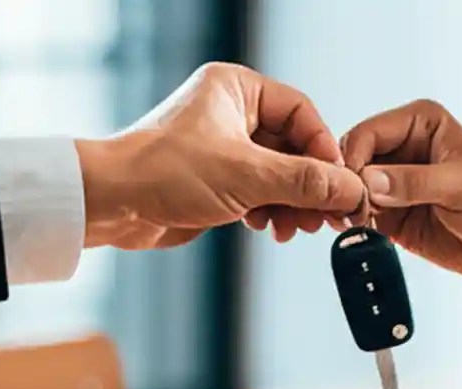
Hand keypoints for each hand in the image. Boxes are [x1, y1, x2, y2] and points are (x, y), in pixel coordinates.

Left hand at [76, 63, 364, 249]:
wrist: (112, 204)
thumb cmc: (164, 171)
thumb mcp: (247, 175)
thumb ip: (304, 181)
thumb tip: (350, 188)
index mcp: (236, 88)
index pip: (301, 112)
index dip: (323, 149)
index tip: (338, 183)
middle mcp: (230, 112)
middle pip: (292, 146)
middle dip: (309, 184)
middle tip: (324, 215)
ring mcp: (221, 147)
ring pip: (276, 173)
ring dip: (291, 202)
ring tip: (296, 228)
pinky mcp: (213, 180)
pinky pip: (257, 191)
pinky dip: (269, 210)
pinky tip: (271, 229)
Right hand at [340, 100, 461, 314]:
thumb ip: (415, 181)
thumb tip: (369, 181)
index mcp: (420, 123)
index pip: (368, 133)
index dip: (355, 159)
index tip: (355, 189)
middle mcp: (401, 148)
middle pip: (352, 160)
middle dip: (346, 185)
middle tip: (350, 211)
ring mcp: (393, 183)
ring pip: (350, 189)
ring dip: (346, 207)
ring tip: (352, 224)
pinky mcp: (389, 214)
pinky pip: (357, 215)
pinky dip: (352, 224)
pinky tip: (357, 233)